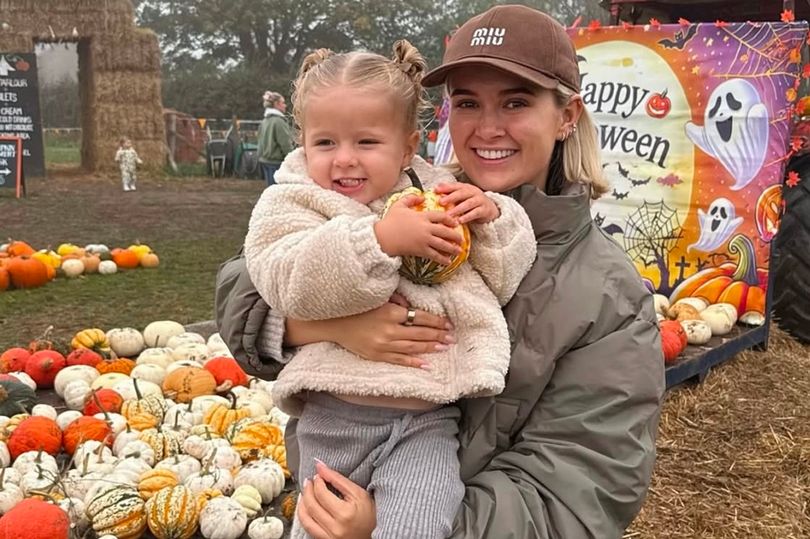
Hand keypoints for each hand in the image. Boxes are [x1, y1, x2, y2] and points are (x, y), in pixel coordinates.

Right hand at [285, 296, 453, 368]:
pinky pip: (399, 360)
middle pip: (419, 334)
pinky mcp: (376, 355)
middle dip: (438, 336)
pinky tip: (426, 364)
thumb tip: (412, 305)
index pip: (420, 318)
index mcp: (390, 313)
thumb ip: (396, 300)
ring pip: (412, 348)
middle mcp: (388, 330)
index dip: (436, 322)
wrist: (334, 323)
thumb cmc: (357, 308)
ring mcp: (383, 345)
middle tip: (452, 338)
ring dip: (430, 348)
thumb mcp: (377, 298)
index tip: (447, 324)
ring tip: (444, 348)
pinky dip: (413, 362)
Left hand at [298, 461, 375, 538]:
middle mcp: (335, 528)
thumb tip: (320, 466)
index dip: (318, 481)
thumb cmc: (370, 515)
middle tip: (310, 481)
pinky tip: (306, 506)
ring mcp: (329, 537)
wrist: (375, 535)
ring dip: (302, 501)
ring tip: (306, 492)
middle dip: (308, 489)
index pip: (322, 493)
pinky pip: (307, 527)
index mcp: (345, 514)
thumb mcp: (358, 493)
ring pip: (305, 517)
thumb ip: (338, 479)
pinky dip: (303, 514)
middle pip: (311, 504)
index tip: (319, 474)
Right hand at [375, 194, 463, 265]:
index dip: (450, 219)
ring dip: (452, 248)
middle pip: (445, 231)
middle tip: (461, 239)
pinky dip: (442, 259)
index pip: (441, 216)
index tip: (455, 223)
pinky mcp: (420, 250)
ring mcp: (424, 240)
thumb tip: (421, 197)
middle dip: (455, 235)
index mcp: (422, 216)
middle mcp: (426, 228)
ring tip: (458, 251)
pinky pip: (434, 255)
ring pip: (442, 244)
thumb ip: (411, 198)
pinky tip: (448, 261)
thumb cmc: (389, 221)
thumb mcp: (399, 205)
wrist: (382, 237)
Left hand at [435, 182, 499, 223]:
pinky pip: (475, 213)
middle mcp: (473, 192)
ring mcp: (480, 200)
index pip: (455, 186)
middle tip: (441, 202)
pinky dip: (467, 217)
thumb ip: (451, 193)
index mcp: (466, 187)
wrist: (490, 209)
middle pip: (462, 193)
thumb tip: (436, 188)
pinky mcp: (484, 210)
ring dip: (458, 209)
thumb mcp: (462, 197)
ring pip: (468, 203)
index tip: (436, 190)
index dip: (446, 187)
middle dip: (451, 197)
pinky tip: (460, 221)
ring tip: (449, 215)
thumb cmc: (472, 203)